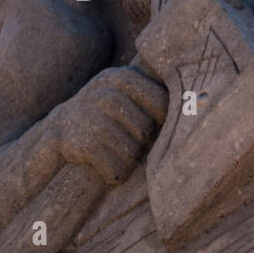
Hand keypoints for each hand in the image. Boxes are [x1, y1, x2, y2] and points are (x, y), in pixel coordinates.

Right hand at [50, 66, 166, 183]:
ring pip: (131, 151)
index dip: (162, 121)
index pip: (161, 102)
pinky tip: (106, 168)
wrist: (53, 133)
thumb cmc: (101, 117)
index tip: (152, 127)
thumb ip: (149, 95)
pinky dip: (115, 175)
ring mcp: (89, 118)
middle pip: (145, 129)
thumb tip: (200, 106)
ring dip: (127, 160)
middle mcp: (103, 93)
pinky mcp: (80, 145)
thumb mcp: (120, 95)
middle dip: (139, 143)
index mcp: (119, 77)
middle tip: (125, 142)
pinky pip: (115, 169)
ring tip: (114, 154)